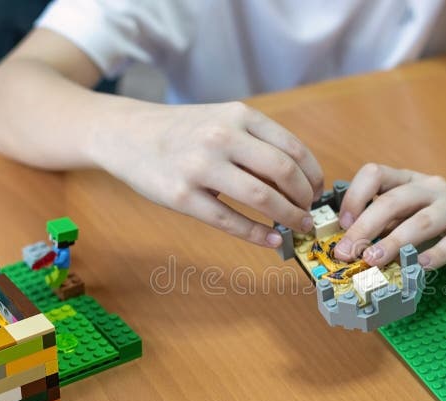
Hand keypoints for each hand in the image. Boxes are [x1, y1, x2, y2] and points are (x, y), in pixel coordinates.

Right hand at [94, 100, 323, 247]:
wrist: (127, 134)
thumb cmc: (184, 132)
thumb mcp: (222, 121)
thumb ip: (257, 144)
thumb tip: (299, 182)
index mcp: (239, 116)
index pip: (293, 148)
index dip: (313, 176)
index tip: (317, 192)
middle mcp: (222, 137)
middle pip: (283, 173)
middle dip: (304, 199)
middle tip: (307, 213)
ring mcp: (200, 166)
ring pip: (261, 197)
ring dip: (287, 217)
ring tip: (296, 227)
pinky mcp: (182, 196)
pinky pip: (229, 220)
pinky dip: (257, 234)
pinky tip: (271, 240)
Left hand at [333, 164, 445, 268]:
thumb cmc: (440, 220)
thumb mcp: (410, 213)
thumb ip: (384, 224)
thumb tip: (346, 245)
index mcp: (409, 180)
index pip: (376, 174)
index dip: (355, 196)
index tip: (342, 223)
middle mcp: (431, 189)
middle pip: (395, 201)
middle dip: (366, 227)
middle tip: (347, 252)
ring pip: (422, 221)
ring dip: (394, 242)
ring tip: (373, 261)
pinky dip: (435, 255)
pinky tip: (418, 267)